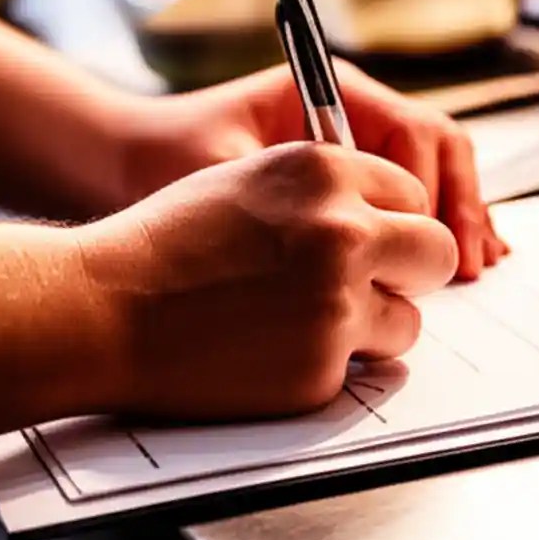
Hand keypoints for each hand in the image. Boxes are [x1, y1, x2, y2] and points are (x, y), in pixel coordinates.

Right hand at [77, 142, 457, 419]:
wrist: (102, 310)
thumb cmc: (164, 244)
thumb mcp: (250, 182)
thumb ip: (325, 195)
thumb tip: (384, 220)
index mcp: (324, 170)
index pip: (413, 193)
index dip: (393, 221)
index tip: (374, 239)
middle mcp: (343, 231)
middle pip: (436, 251)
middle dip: (412, 271)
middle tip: (375, 285)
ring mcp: (337, 303)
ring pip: (410, 320)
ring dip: (374, 325)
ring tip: (308, 322)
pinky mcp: (322, 367)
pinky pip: (362, 369)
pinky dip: (329, 366)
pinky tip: (274, 352)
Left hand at [116, 62, 508, 279]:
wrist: (126, 161)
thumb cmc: (167, 159)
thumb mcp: (231, 176)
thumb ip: (301, 206)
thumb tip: (375, 251)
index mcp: (329, 92)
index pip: (416, 135)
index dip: (436, 196)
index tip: (436, 249)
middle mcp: (351, 111)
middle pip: (440, 152)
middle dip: (461, 209)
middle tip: (470, 266)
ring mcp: (354, 146)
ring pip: (434, 177)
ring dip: (458, 223)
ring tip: (474, 271)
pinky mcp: (348, 181)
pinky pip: (408, 200)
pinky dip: (431, 233)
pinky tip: (448, 269)